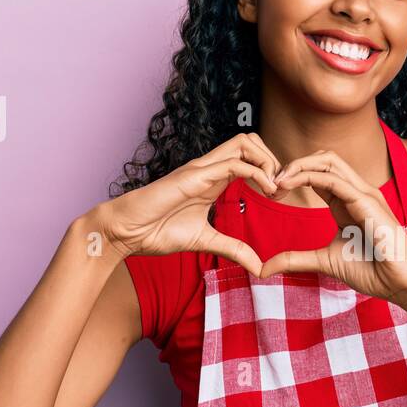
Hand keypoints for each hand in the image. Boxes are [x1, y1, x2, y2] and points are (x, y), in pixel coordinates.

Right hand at [98, 132, 281, 273]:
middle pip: (250, 140)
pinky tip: (265, 191)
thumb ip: (233, 249)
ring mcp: (201, 169)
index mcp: (213, 178)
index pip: (249, 156)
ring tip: (274, 189)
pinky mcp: (193, 176)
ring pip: (244, 142)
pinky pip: (232, 164)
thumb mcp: (206, 242)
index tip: (280, 196)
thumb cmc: (157, 231)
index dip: (270, 170)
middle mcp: (209, 167)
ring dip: (267, 161)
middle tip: (281, 190)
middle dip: (273, 159)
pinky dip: (256, 173)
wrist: (126, 231)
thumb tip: (259, 267)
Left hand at [260, 149, 406, 301]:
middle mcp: (356, 191)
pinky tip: (289, 185)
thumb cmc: (372, 270)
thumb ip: (295, 259)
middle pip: (323, 158)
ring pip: (328, 160)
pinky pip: (334, 179)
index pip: (319, 172)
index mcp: (347, 201)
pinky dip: (308, 176)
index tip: (271, 191)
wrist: (400, 282)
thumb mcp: (323, 261)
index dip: (293, 175)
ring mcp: (363, 193)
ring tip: (278, 181)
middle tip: (271, 183)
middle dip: (294, 164)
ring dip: (298, 165)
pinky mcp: (366, 201)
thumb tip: (264, 268)